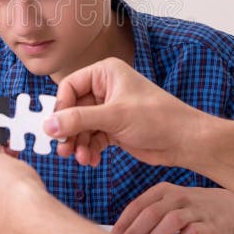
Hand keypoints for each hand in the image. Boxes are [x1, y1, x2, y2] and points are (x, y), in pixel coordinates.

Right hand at [46, 57, 208, 166]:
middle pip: (72, 109)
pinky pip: (92, 138)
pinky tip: (92, 160)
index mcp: (105, 73)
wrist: (185, 141)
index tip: (56, 129)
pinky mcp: (113, 128)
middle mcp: (105, 88)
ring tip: (82, 159)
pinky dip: (89, 150)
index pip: (69, 87)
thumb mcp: (114, 116)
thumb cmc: (157, 118)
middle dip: (69, 131)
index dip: (61, 108)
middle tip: (64, 150)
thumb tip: (48, 125)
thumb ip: (78, 120)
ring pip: (81, 126)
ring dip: (79, 144)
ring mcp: (109, 109)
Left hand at [114, 182, 233, 233]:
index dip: (123, 223)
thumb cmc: (192, 209)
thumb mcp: (170, 203)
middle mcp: (178, 196)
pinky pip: (190, 233)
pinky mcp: (209, 224)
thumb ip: (149, 213)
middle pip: (150, 213)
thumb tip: (122, 233)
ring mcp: (194, 209)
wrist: (231, 208)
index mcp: (164, 190)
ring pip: (168, 222)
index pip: (137, 205)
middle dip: (133, 233)